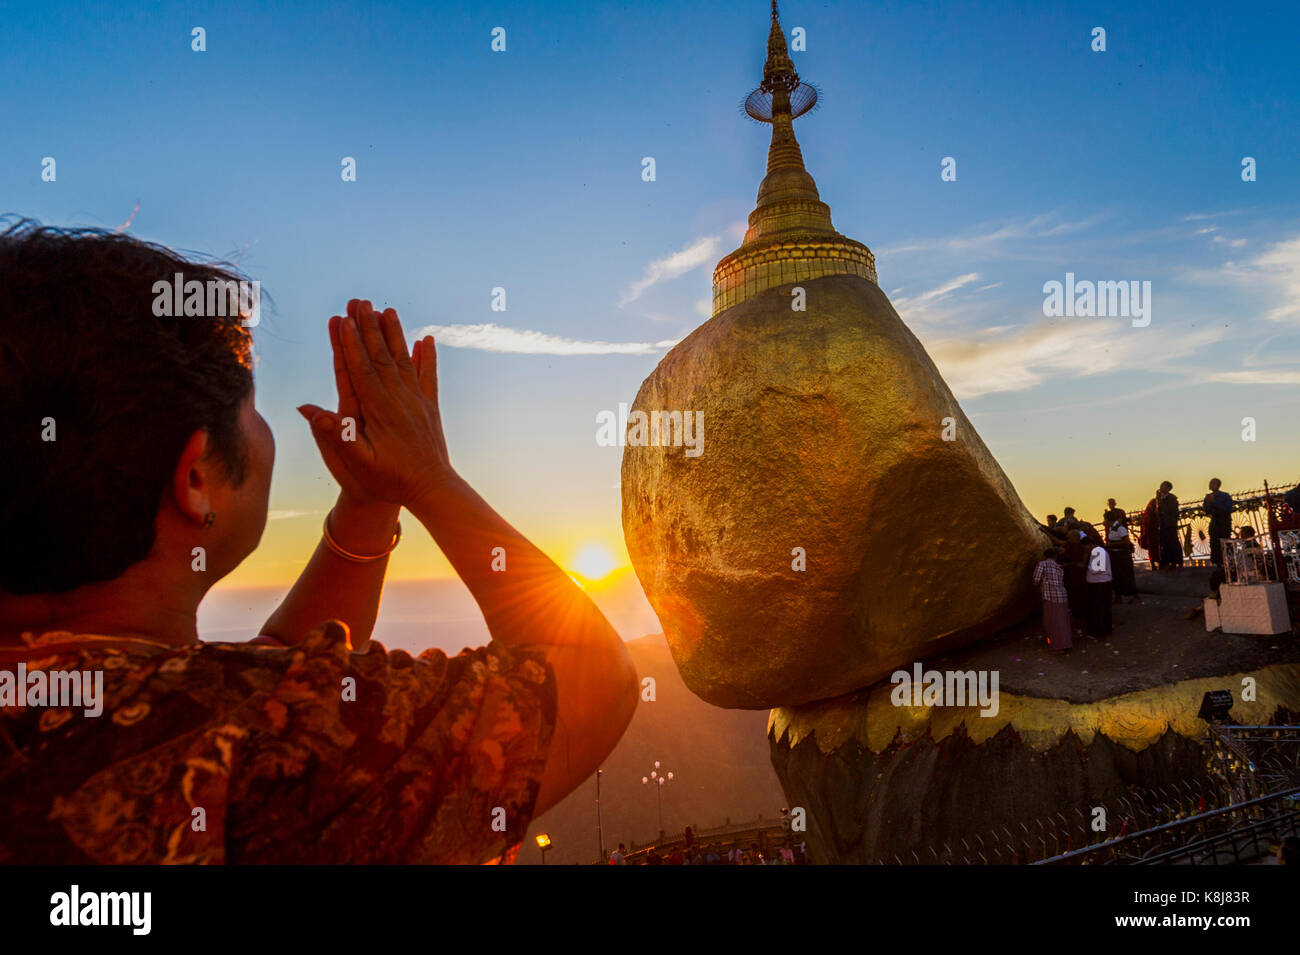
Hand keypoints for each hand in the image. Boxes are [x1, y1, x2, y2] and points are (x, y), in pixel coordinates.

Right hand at [298, 299, 455, 507]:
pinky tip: (425, 339)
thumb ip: (337, 436)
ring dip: (395, 333)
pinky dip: (427, 356)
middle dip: (369, 328)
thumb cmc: (390, 481)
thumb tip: (310, 411)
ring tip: (387, 310)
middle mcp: (401, 400)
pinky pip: (428, 376)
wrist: (432, 490)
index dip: (350, 344)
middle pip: (382, 357)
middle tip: (359, 302)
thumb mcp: (359, 464)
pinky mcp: (430, 407)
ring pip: (404, 360)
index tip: (342, 319)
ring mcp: (418, 401)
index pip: (361, 370)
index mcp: (380, 411)